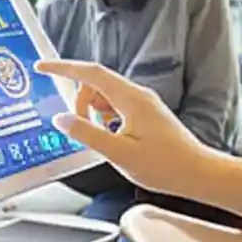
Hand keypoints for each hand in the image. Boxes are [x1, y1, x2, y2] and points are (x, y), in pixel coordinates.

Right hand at [36, 59, 212, 194]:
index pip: (91, 73)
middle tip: (75, 127)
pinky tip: (110, 140)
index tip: (43, 67)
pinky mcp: (146, 115)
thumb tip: (61, 120)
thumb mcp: (119, 153)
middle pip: (96, 85)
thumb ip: (88, 134)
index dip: (64, 68)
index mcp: (130, 98)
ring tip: (98, 139)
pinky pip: (116, 108)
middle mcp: (137, 95)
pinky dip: (105, 119)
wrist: (199, 173)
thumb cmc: (165, 166)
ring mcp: (143, 104)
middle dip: (78, 102)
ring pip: (105, 97)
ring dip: (92, 112)